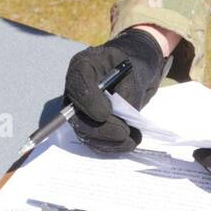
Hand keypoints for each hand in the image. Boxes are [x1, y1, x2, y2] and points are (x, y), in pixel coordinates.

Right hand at [64, 28, 168, 154]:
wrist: (134, 70)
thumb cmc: (133, 66)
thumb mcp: (134, 71)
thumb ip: (127, 92)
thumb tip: (122, 118)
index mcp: (83, 66)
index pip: (77, 85)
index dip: (88, 103)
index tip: (104, 114)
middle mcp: (76, 90)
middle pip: (78, 116)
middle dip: (102, 128)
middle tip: (124, 132)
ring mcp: (79, 109)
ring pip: (85, 132)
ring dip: (108, 141)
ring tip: (131, 141)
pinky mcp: (88, 123)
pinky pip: (94, 139)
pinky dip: (110, 145)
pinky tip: (128, 143)